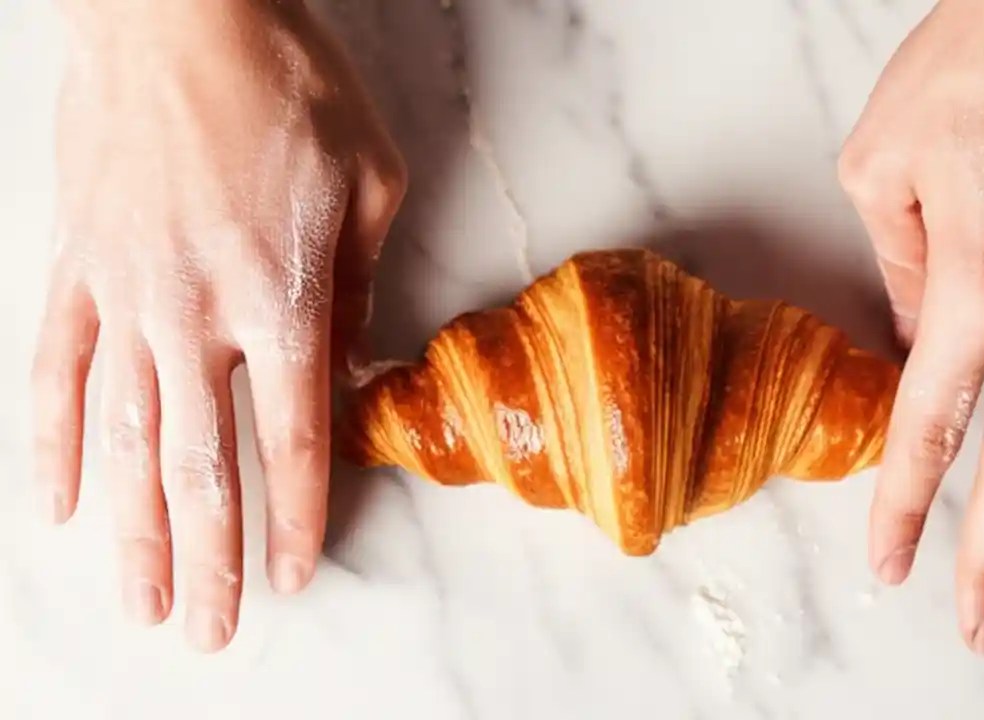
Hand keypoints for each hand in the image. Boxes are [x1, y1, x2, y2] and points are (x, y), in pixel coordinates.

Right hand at [33, 0, 404, 650]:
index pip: (295, 437)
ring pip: (124, 439)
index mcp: (286, 296)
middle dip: (211, 559)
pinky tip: (53, 507)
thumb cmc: (288, 86)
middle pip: (203, 465)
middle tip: (210, 634)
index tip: (295, 577)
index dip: (298, 517)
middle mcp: (199, 313)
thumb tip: (348, 364)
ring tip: (142, 604)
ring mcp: (126, 295)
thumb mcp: (370, 182)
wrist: (177, 13)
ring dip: (132, 532)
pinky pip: (55, 371)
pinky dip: (51, 444)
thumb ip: (361, 286)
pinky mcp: (76, 267)